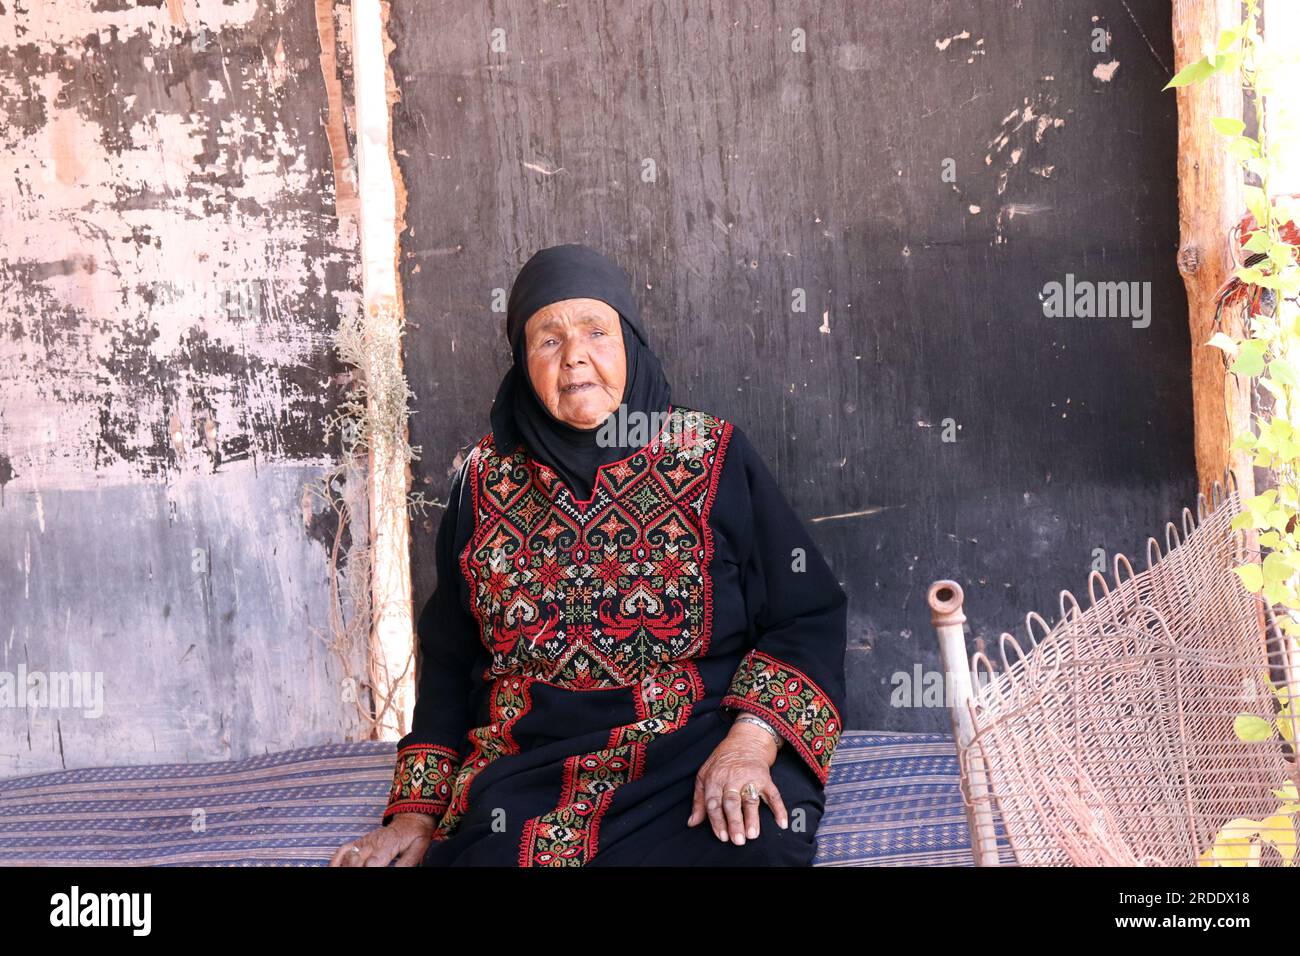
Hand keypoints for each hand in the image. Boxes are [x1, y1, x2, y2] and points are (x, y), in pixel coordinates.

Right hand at [329, 813, 436, 866]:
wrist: (411, 819)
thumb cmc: (415, 835)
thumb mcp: (418, 848)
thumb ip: (407, 862)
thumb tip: (398, 872)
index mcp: (388, 845)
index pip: (373, 863)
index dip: (369, 871)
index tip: (370, 874)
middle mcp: (373, 842)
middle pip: (357, 862)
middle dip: (355, 870)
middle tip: (355, 877)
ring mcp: (364, 841)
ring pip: (348, 856)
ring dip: (345, 867)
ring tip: (343, 874)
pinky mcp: (360, 841)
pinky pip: (343, 849)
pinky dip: (336, 860)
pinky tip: (333, 868)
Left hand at [687, 719, 788, 844]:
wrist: (746, 740)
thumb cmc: (722, 761)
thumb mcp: (704, 775)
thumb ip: (698, 800)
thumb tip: (691, 823)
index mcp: (715, 778)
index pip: (714, 802)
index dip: (717, 820)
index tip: (722, 837)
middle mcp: (732, 778)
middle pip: (732, 802)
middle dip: (734, 821)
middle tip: (737, 840)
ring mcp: (750, 777)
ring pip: (751, 800)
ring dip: (752, 818)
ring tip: (753, 835)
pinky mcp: (765, 778)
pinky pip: (774, 794)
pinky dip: (779, 809)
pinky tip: (782, 823)